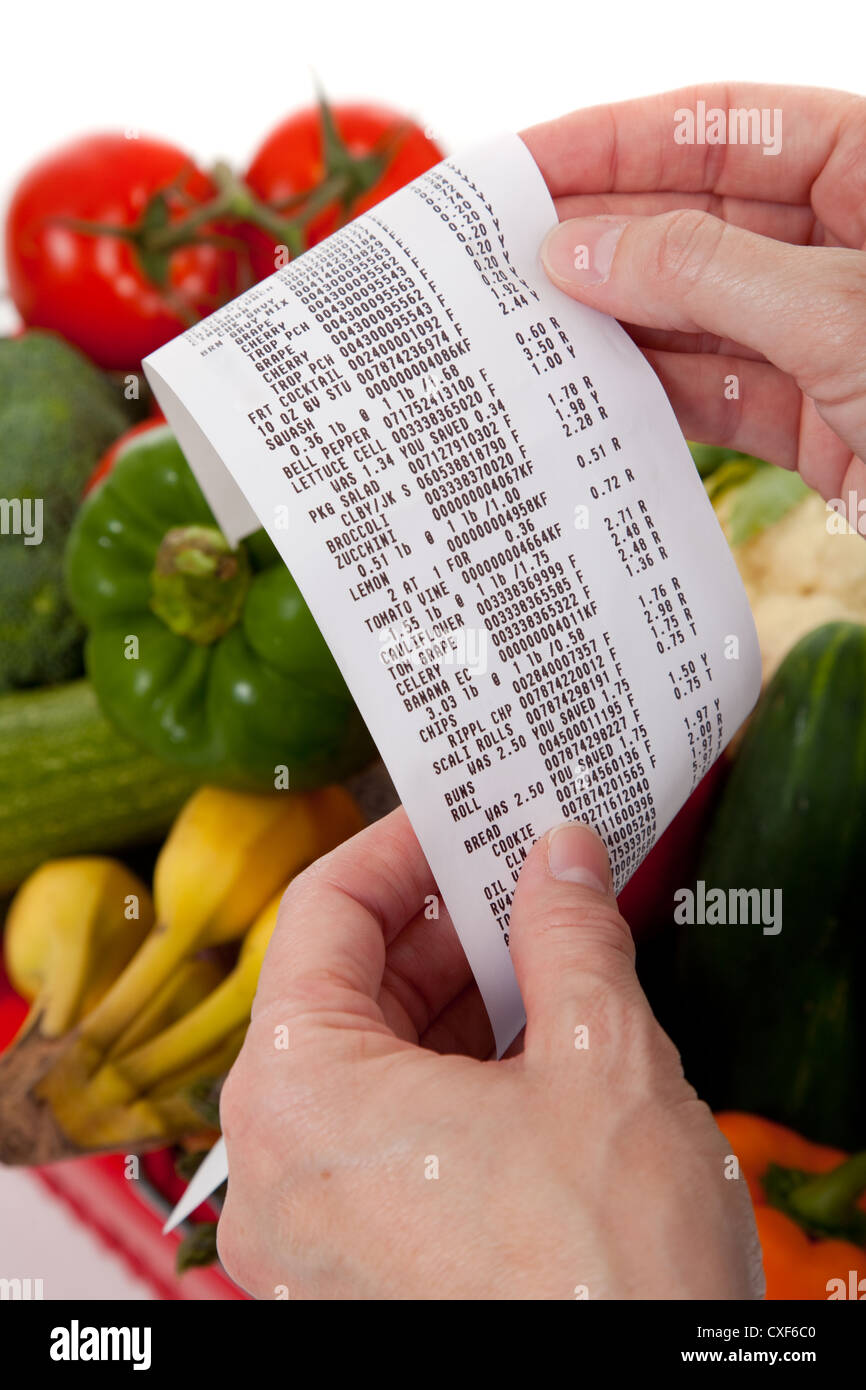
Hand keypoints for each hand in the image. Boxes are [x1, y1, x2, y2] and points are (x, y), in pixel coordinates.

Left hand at [217, 810, 763, 1299]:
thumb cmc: (605, 1271)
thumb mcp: (600, 1063)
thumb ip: (568, 934)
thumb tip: (561, 855)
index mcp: (294, 1092)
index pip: (323, 912)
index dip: (400, 848)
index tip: (464, 817)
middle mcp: (274, 1165)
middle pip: (344, 989)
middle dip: (443, 927)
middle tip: (523, 877)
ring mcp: (308, 1228)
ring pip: (367, 1065)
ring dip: (454, 1000)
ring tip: (542, 953)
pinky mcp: (352, 1271)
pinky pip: (382, 1136)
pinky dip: (448, 1077)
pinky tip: (527, 1047)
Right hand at [522, 84, 865, 507]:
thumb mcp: (837, 312)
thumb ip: (704, 272)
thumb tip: (578, 246)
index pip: (726, 127)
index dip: (616, 139)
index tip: (520, 163)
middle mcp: (849, 247)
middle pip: (699, 219)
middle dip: (600, 236)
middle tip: (494, 256)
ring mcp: (830, 337)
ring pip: (698, 313)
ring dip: (613, 322)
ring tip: (518, 325)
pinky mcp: (821, 421)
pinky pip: (718, 393)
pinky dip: (654, 397)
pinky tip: (585, 391)